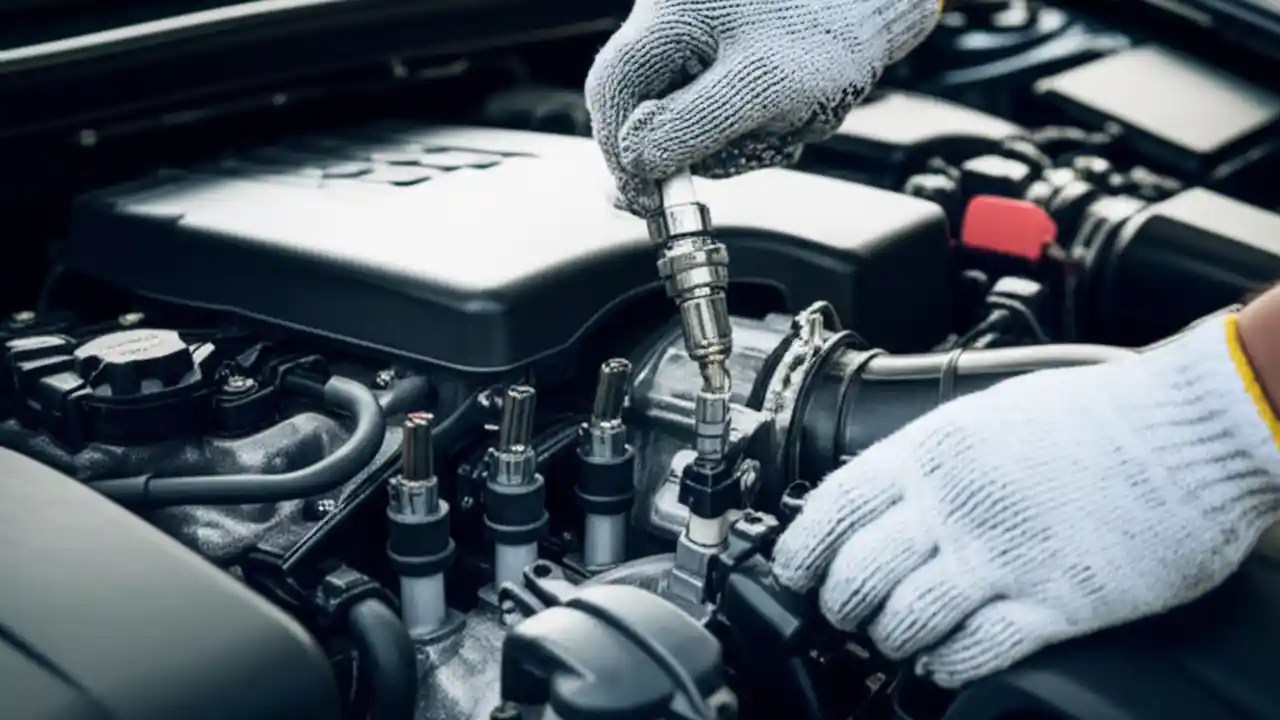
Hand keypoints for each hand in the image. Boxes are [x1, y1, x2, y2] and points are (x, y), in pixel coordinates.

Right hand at [585, 0, 939, 213]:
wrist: (880, 0)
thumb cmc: (834, 25)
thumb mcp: (762, 89)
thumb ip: (689, 126)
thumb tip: (637, 160)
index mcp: (670, 14)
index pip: (612, 90)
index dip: (622, 153)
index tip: (648, 198)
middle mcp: (673, 12)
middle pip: (649, 104)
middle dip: (697, 143)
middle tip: (746, 150)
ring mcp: (701, 28)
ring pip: (688, 110)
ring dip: (733, 136)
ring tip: (785, 123)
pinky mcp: (730, 43)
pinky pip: (720, 99)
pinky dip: (751, 119)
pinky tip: (789, 111)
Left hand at [772, 314, 1279, 687]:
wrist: (1187, 432)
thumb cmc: (1092, 417)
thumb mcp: (985, 414)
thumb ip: (928, 457)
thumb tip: (879, 488)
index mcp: (932, 454)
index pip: (832, 509)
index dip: (800, 549)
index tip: (793, 569)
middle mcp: (954, 507)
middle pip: (856, 574)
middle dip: (838, 602)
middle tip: (843, 610)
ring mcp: (1001, 558)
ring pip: (903, 619)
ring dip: (888, 636)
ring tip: (893, 636)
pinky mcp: (1054, 603)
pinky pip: (974, 651)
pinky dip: (946, 663)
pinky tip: (943, 659)